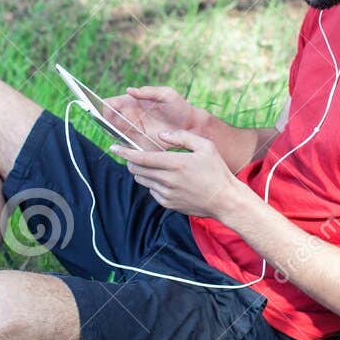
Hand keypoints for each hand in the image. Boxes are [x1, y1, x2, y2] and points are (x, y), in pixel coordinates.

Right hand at [97, 85, 204, 149]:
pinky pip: (125, 144)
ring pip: (115, 133)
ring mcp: (133, 130)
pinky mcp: (139, 142)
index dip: (105, 107)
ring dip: (116, 134)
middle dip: (109, 123)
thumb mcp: (166, 94)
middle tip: (120, 124)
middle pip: (109, 120)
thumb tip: (129, 90)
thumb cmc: (179, 106)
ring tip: (130, 132)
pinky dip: (124, 145)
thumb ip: (148, 92)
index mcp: (132, 102)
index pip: (110, 104)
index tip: (108, 112)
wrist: (191, 126)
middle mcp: (129, 116)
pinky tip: (132, 143)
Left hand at [110, 129, 242, 219]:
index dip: (125, 152)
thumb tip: (162, 135)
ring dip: (141, 172)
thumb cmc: (217, 171)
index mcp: (176, 163)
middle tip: (134, 155)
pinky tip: (165, 179)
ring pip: (143, 181)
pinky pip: (152, 191)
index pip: (142, 158)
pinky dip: (153, 183)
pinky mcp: (168, 204)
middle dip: (131, 161)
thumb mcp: (205, 146)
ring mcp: (167, 194)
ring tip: (153, 166)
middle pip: (137, 170)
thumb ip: (182, 137)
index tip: (114, 147)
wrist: (225, 200)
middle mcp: (168, 180)